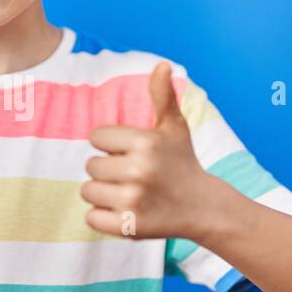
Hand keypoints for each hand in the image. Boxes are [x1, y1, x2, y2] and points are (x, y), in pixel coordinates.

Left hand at [81, 61, 209, 238]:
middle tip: (133, 176)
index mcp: (146, 142)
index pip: (96, 137)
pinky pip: (91, 217)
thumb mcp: (174, 127)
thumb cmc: (181, 162)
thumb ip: (162, 95)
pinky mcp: (129, 227)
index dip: (110, 145)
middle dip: (107, 170)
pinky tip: (125, 211)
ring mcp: (133, 201)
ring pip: (88, 191)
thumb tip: (162, 64)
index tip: (131, 153)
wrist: (203, 208)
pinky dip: (102, 217)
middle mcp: (139, 170)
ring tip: (128, 192)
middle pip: (90, 166)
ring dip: (103, 193)